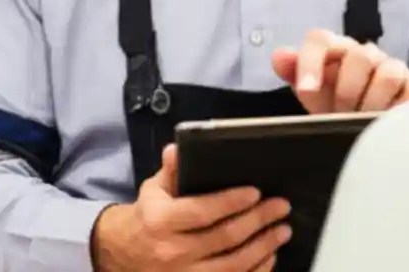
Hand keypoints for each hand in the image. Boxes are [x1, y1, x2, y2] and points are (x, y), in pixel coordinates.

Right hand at [91, 145, 290, 271]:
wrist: (126, 253)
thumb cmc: (149, 217)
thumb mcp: (154, 189)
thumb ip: (171, 170)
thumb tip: (178, 149)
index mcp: (161, 222)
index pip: (202, 211)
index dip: (231, 202)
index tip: (255, 192)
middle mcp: (172, 252)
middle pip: (224, 238)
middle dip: (258, 221)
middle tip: (280, 207)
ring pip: (232, 266)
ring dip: (263, 247)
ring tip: (282, 230)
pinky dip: (255, 271)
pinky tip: (269, 256)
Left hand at [272, 28, 408, 113]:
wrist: (379, 127)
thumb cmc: (343, 108)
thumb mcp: (317, 97)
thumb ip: (297, 75)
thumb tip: (279, 56)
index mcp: (336, 52)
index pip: (320, 40)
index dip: (311, 62)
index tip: (305, 90)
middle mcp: (365, 55)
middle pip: (358, 56)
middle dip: (347, 92)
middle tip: (342, 113)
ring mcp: (394, 68)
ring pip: (387, 74)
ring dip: (373, 104)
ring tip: (365, 121)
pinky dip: (398, 109)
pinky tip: (387, 121)